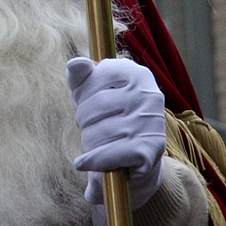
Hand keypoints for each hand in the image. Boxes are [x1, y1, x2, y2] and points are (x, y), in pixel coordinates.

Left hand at [68, 56, 165, 209]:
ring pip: (96, 134)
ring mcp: (150, 122)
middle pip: (90, 110)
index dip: (81, 98)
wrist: (137, 160)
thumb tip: (75, 62)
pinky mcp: (148, 150)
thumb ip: (80, 77)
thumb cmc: (109, 119)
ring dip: (88, 144)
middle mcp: (148, 94)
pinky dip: (91, 161)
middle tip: (92, 130)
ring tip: (98, 145)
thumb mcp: (91, 93)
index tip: (86, 105)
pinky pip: (105, 155)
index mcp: (136, 73)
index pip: (91, 80)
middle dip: (83, 124)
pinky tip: (83, 163)